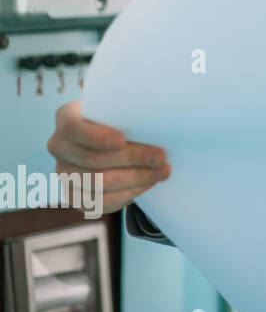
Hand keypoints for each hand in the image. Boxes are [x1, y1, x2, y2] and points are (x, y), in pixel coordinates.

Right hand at [46, 100, 169, 214]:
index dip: (95, 136)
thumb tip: (155, 126)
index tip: (122, 139)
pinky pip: (99, 202)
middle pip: (92, 159)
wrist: (116, 140)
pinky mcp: (73, 195)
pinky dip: (126, 194)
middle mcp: (58, 145)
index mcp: (66, 117)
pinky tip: (147, 185)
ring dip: (135, 179)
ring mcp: (63, 172)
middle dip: (131, 159)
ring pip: (97, 183)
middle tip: (161, 158)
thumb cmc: (123, 119)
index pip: (72, 127)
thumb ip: (132, 114)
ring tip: (161, 172)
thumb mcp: (125, 109)